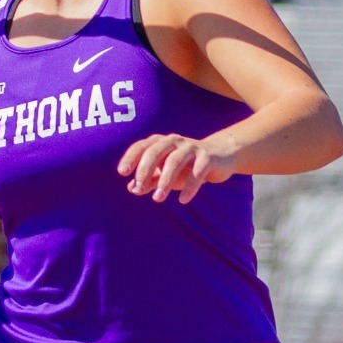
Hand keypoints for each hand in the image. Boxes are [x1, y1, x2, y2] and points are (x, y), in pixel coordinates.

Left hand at [117, 133, 233, 204]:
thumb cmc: (187, 166)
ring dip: (165, 180)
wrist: (220, 157)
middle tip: (138, 188)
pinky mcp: (208, 157)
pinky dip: (190, 186)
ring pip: (175, 161)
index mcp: (161, 142)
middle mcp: (174, 141)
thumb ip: (149, 180)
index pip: (142, 146)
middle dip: (145, 169)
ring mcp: (192, 147)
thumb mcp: (166, 174)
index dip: (131, 157)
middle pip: (156, 151)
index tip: (122, 172)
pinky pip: (197, 172)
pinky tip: (183, 200)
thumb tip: (132, 189)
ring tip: (157, 198)